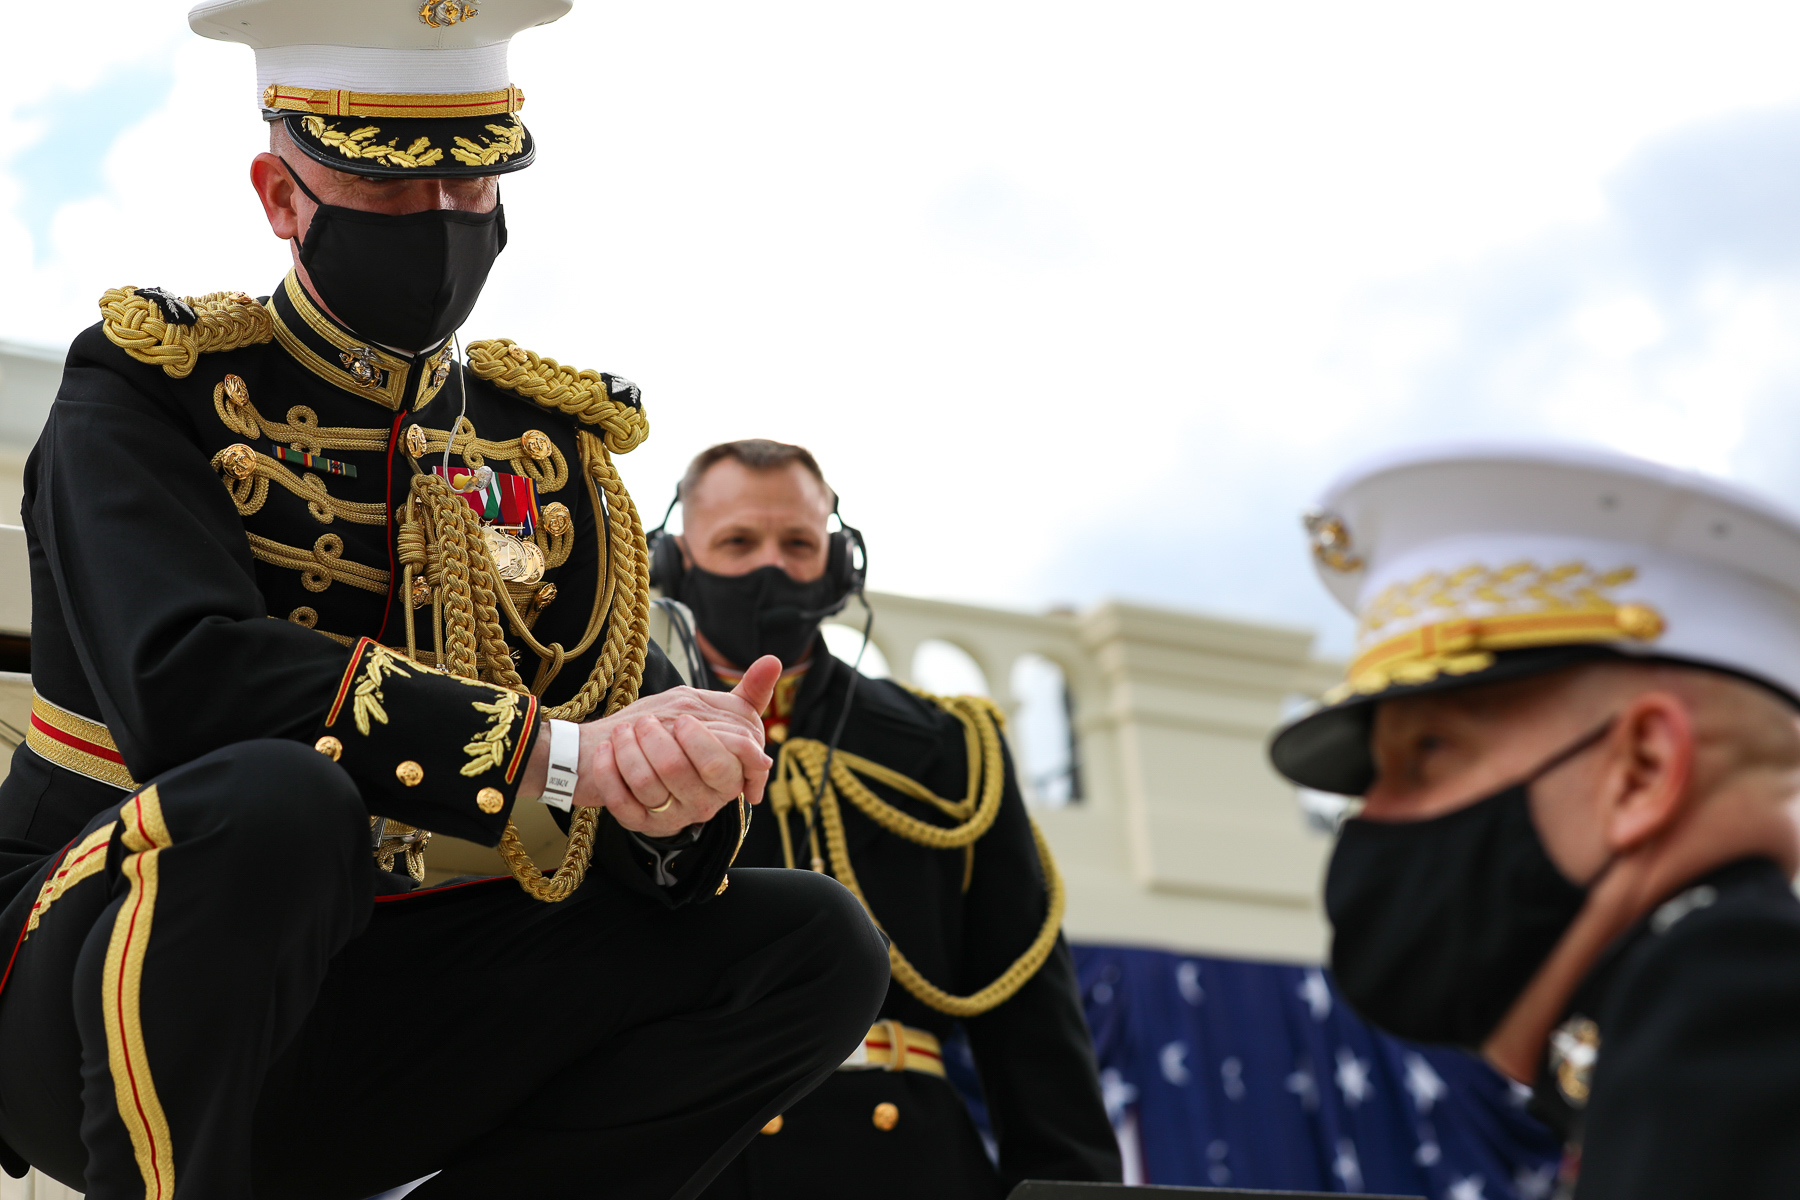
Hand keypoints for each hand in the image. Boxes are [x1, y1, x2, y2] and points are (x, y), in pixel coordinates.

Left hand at [580, 655, 780, 835]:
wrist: (643, 756)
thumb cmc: (687, 731)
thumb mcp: (721, 711)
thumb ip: (752, 693)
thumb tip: (774, 660)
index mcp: (728, 778)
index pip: (719, 763)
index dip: (697, 738)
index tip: (682, 718)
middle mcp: (703, 802)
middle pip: (678, 770)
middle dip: (657, 739)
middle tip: (647, 721)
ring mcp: (670, 814)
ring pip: (646, 784)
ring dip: (628, 749)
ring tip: (623, 730)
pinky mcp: (639, 822)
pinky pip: (620, 801)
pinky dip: (608, 771)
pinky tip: (607, 750)